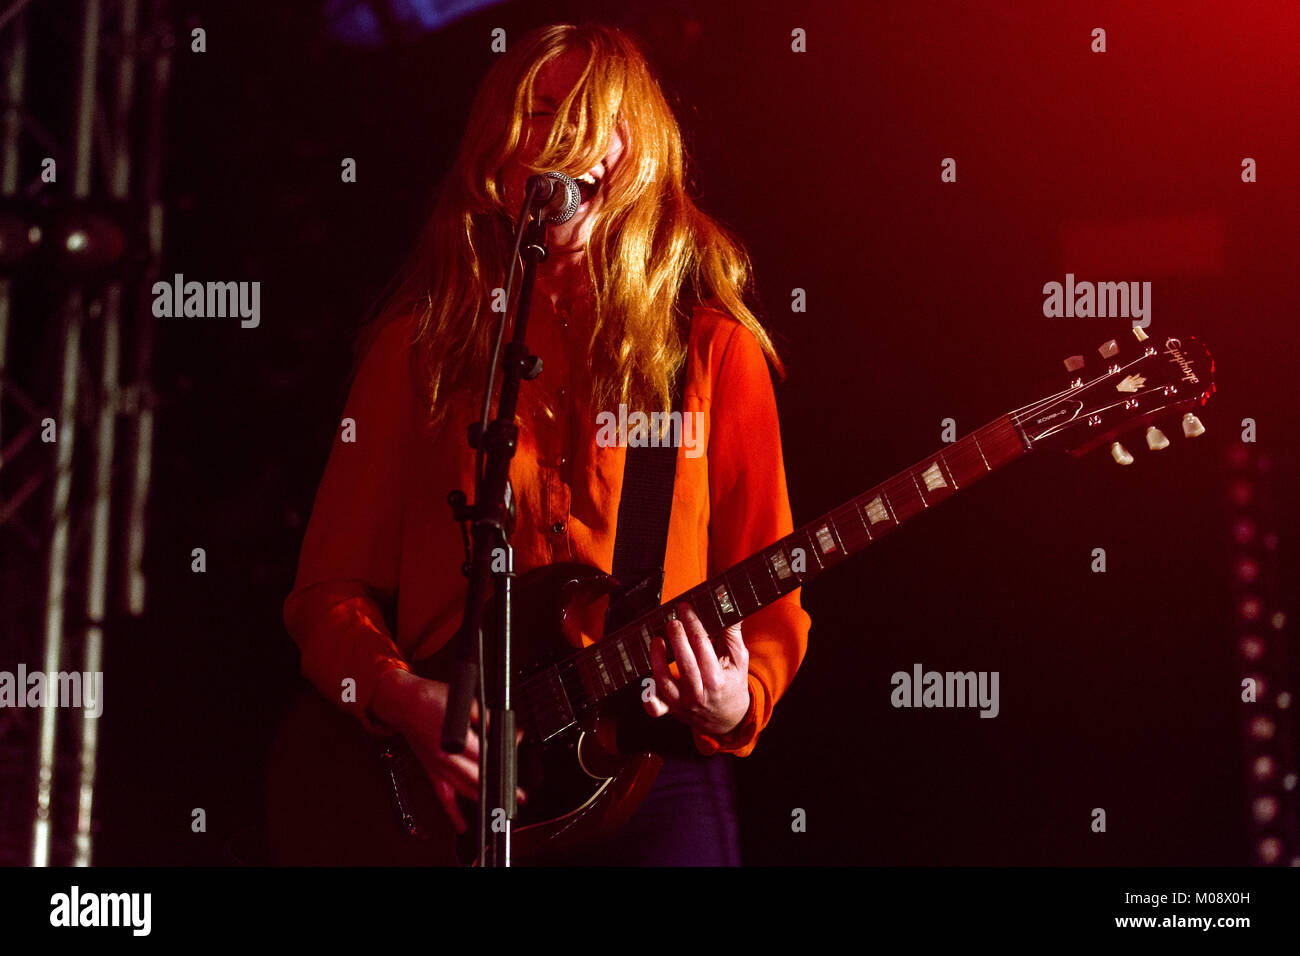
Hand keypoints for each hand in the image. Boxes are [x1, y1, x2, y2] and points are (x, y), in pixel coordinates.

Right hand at [371, 670, 524, 834]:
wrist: (403, 703)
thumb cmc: (430, 698)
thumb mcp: (466, 701)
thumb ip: (488, 719)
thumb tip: (508, 729)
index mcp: (455, 741)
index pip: (486, 756)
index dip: (504, 758)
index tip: (516, 760)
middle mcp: (446, 759)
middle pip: (479, 779)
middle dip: (501, 788)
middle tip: (520, 795)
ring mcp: (438, 768)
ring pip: (465, 791)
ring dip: (485, 800)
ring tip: (503, 807)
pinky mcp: (431, 772)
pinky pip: (443, 798)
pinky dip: (453, 814)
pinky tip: (462, 825)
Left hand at [642, 602, 751, 737]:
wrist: (728, 719)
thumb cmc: (732, 684)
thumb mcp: (739, 659)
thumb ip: (732, 633)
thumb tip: (729, 606)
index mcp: (717, 679)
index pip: (702, 646)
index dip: (693, 624)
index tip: (685, 608)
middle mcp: (699, 693)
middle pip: (685, 662)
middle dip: (677, 638)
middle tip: (672, 621)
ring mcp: (683, 702)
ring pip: (665, 681)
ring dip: (658, 659)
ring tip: (657, 640)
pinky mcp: (671, 708)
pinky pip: (655, 706)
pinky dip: (648, 695)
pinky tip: (646, 678)